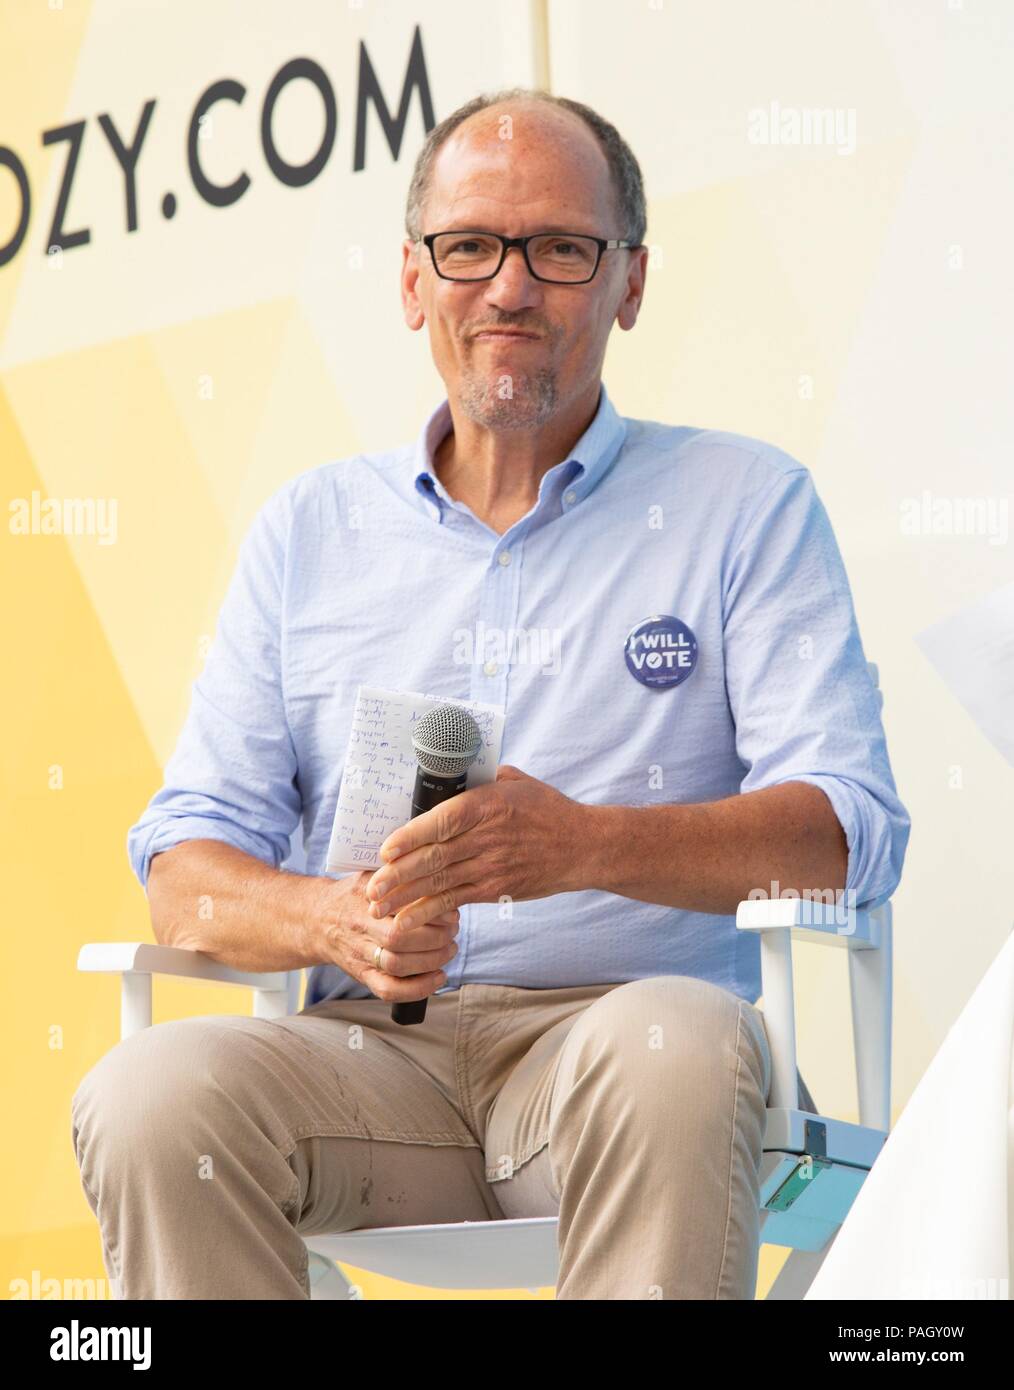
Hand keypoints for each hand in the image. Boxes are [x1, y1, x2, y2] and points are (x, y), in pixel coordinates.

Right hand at [318, 870, 459, 1003]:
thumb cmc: (351, 895)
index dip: (430, 913)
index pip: (399, 908)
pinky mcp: (362, 976)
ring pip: (397, 966)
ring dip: (431, 961)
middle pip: (398, 939)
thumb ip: (395, 870)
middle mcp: (360, 929)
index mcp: (363, 899)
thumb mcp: (369, 874)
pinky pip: (388, 990)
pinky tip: (438, 977)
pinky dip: (418, 989)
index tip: (451, 911)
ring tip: (450, 949)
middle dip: (435, 938)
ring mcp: (360, 955)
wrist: (316, 920)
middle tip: (453, 931)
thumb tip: (431, 860)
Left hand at [363, 764, 587, 932]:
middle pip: (434, 858)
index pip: (441, 821)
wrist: (583, 846)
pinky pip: (455, 901)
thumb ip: (483, 778)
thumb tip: (452, 772)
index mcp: (488, 805)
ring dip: (405, 897)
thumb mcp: (516, 782)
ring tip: (376, 907)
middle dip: (397, 875)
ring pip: (439, 883)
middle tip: (369, 886)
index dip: (409, 837)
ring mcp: (491, 867)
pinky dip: (428, 913)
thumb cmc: (548, 810)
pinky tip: (405, 922)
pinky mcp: (494, 889)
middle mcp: (487, 838)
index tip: (385, 849)